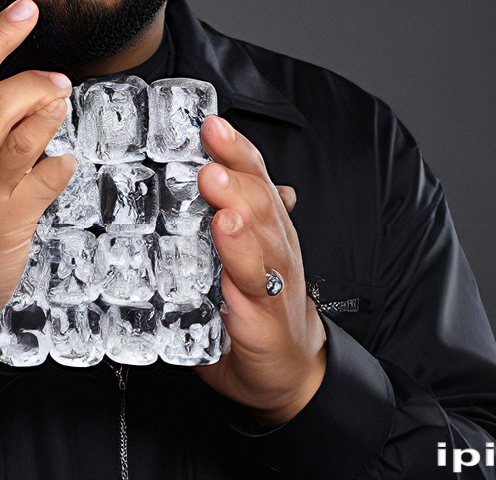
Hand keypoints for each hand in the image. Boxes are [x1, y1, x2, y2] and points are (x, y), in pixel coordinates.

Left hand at [194, 115, 325, 426]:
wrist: (289, 370)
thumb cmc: (258, 305)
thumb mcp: (239, 252)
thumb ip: (223, 213)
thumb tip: (206, 169)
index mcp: (265, 226)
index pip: (254, 177)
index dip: (235, 149)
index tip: (211, 125)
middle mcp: (274, 248)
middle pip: (260, 202)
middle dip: (234, 177)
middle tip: (207, 161)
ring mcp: (273, 284)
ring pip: (263, 241)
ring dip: (239, 215)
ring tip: (216, 195)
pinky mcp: (265, 322)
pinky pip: (254, 292)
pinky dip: (241, 271)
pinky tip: (227, 258)